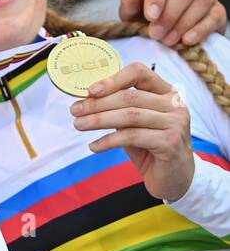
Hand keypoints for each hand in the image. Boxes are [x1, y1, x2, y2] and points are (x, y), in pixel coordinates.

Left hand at [70, 61, 194, 200]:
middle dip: (97, 103)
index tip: (90, 90)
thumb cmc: (150, 146)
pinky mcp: (170, 143)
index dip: (114, 79)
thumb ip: (119, 109)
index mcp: (166, 93)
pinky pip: (132, 137)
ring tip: (78, 125)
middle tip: (75, 110)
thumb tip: (87, 99)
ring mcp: (175, 123)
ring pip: (129, 116)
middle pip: (130, 97)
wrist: (174, 177)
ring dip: (98, 120)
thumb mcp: (135, 124)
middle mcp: (174, 105)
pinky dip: (108, 141)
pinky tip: (94, 146)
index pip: (140, 73)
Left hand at [120, 0, 224, 47]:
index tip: (150, 17)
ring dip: (184, 23)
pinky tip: (187, 40)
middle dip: (169, 15)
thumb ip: (130, 4)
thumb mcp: (131, 15)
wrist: (163, 36)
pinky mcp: (217, 11)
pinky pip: (215, 15)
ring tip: (168, 40)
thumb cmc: (145, 21)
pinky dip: (201, 29)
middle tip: (156, 35)